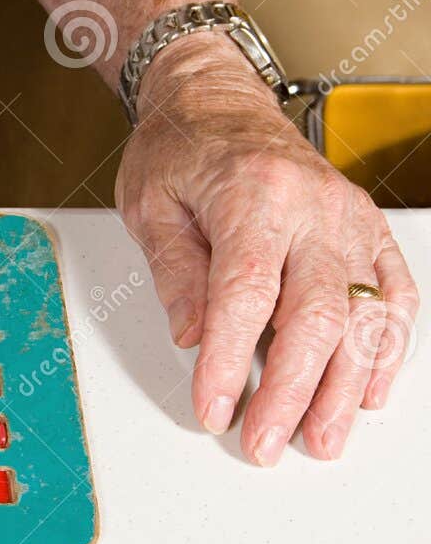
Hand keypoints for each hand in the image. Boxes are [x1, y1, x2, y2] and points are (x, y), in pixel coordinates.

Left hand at [116, 33, 418, 464]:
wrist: (217, 100)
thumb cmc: (180, 150)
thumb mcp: (150, 205)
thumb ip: (175, 273)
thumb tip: (195, 338)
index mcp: (253, 195)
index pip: (246, 293)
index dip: (231, 360)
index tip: (214, 409)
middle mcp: (314, 208)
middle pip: (315, 314)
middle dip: (292, 391)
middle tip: (266, 443)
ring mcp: (349, 220)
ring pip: (363, 314)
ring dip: (344, 386)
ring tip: (321, 440)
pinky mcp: (367, 232)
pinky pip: (393, 295)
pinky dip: (385, 350)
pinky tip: (366, 393)